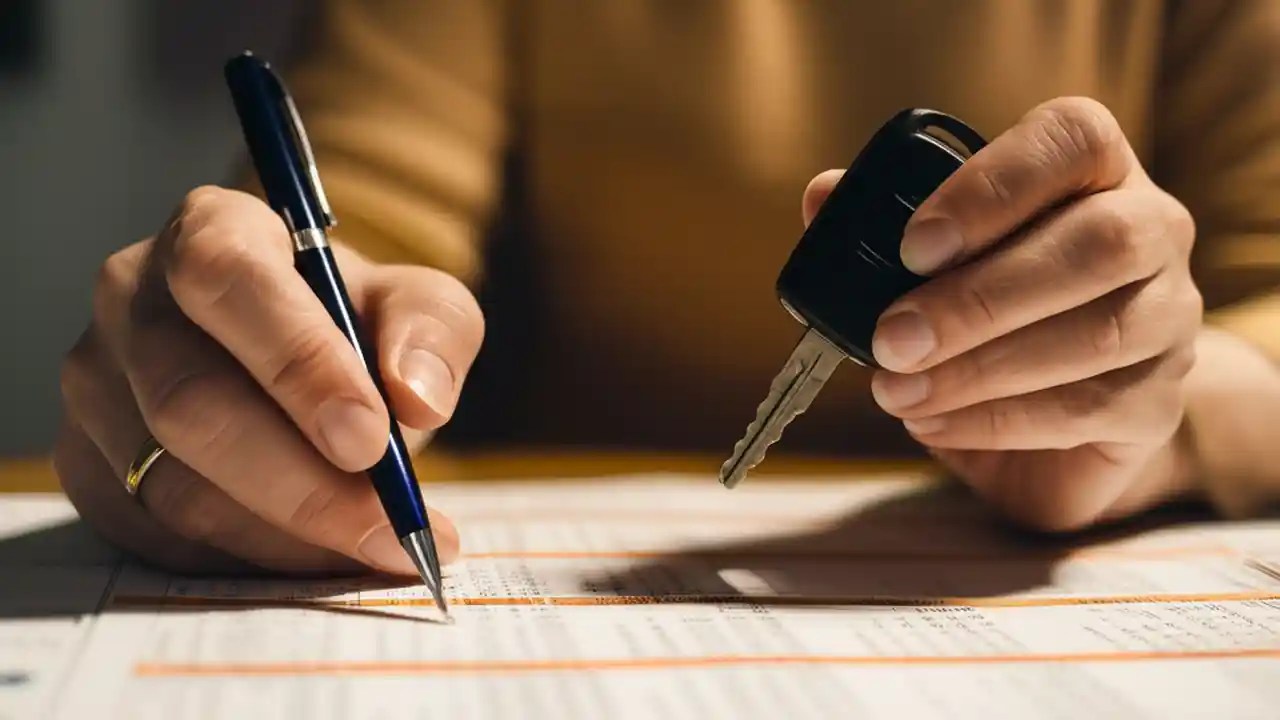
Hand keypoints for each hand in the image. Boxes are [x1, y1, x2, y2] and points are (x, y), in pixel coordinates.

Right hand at [55, 187, 481, 573]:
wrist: (298, 370)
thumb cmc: (355, 327)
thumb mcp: (416, 306)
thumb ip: (432, 331)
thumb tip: (417, 397)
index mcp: (210, 230)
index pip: (226, 278)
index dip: (295, 361)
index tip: (370, 437)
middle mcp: (130, 299)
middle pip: (190, 401)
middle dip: (302, 481)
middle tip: (392, 526)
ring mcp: (96, 387)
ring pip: (175, 485)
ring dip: (288, 536)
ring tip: (380, 548)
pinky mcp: (86, 467)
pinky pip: (161, 537)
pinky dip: (253, 562)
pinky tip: (322, 557)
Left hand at [805, 97, 1202, 530]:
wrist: (1066, 418)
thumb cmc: (992, 313)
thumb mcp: (935, 266)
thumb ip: (883, 224)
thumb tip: (823, 195)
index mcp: (1093, 171)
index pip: (1071, 140)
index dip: (993, 185)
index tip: (913, 245)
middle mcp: (1152, 230)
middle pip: (1096, 244)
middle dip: (979, 297)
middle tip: (891, 337)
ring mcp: (1168, 318)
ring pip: (1096, 334)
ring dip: (978, 367)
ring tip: (897, 389)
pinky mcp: (1158, 403)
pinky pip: (1085, 408)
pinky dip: (995, 418)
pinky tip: (931, 420)